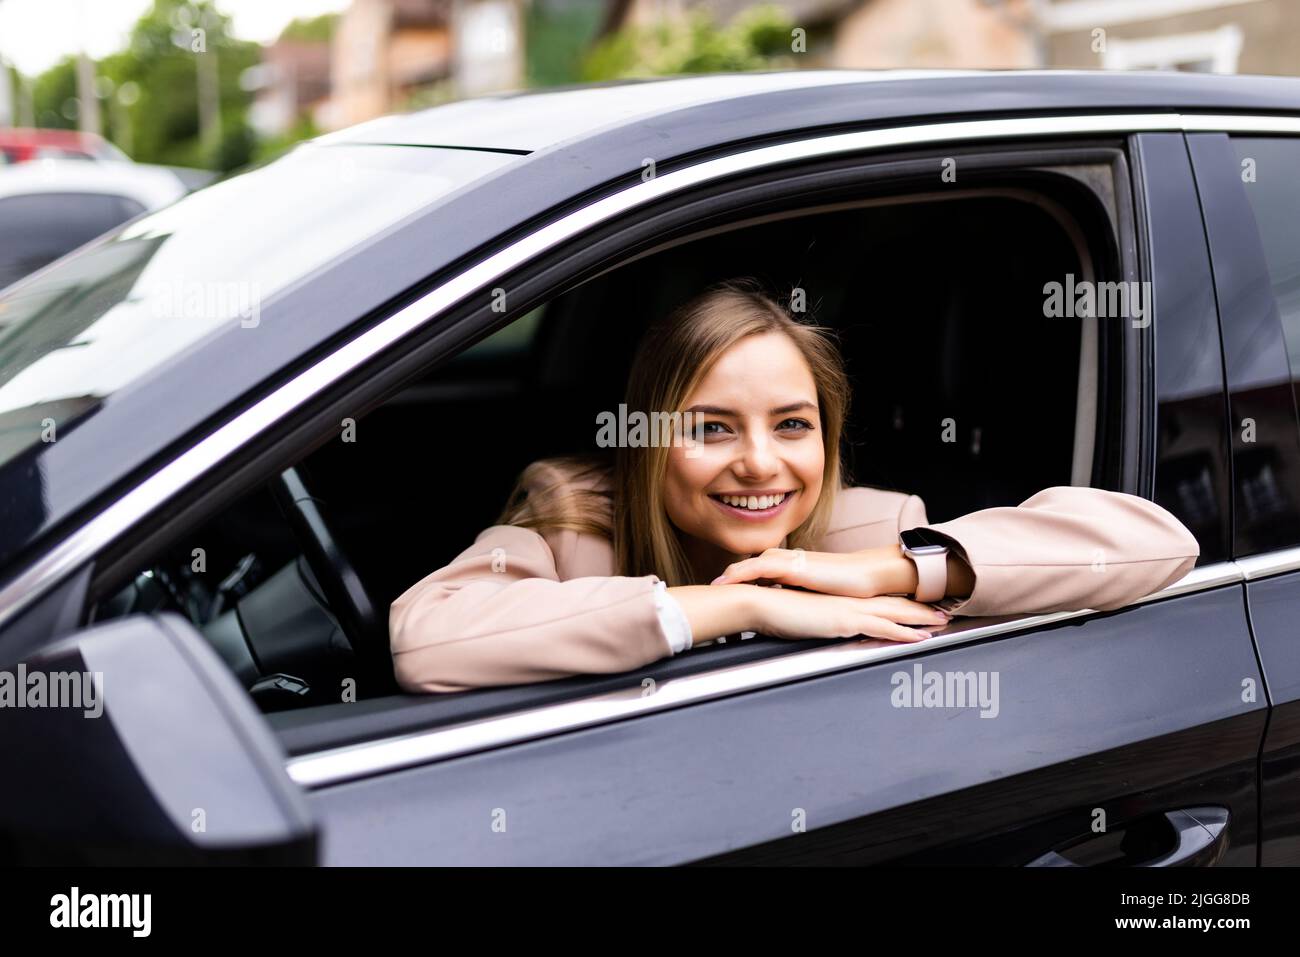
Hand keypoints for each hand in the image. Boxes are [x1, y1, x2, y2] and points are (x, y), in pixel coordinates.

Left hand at [710, 545, 917, 598]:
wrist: (864, 576)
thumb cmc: (842, 587)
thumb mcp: (811, 595)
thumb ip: (794, 598)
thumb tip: (781, 615)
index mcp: (785, 567)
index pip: (751, 574)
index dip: (733, 584)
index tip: (716, 596)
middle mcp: (781, 559)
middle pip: (742, 569)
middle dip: (725, 580)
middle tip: (706, 592)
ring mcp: (784, 560)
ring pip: (745, 566)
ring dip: (727, 576)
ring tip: (711, 588)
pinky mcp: (789, 564)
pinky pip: (756, 567)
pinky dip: (739, 574)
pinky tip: (726, 582)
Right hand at [750, 587, 950, 642]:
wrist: (761, 602)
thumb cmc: (772, 612)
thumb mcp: (797, 619)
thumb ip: (809, 623)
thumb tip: (811, 628)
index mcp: (838, 602)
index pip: (875, 603)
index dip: (897, 605)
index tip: (916, 607)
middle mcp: (848, 603)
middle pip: (892, 605)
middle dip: (918, 609)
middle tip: (942, 612)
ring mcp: (849, 610)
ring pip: (895, 613)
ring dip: (920, 618)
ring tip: (942, 622)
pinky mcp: (846, 620)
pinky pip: (883, 627)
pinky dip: (905, 632)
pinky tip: (921, 637)